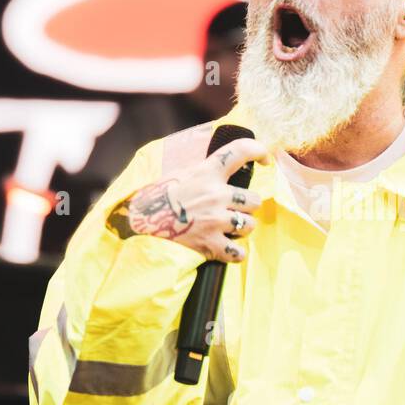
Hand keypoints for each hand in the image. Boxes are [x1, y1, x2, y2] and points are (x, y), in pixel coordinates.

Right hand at [125, 137, 270, 261]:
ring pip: (250, 225)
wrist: (137, 223)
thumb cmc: (158, 198)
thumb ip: (205, 171)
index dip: (259, 151)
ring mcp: (215, 220)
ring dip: (242, 228)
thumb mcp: (181, 174)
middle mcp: (215, 195)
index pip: (239, 152)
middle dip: (247, 206)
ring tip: (226, 228)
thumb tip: (226, 164)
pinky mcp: (211, 244)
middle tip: (233, 209)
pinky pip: (239, 252)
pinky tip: (226, 248)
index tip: (267, 159)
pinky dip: (235, 253)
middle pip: (255, 200)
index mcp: (207, 173)